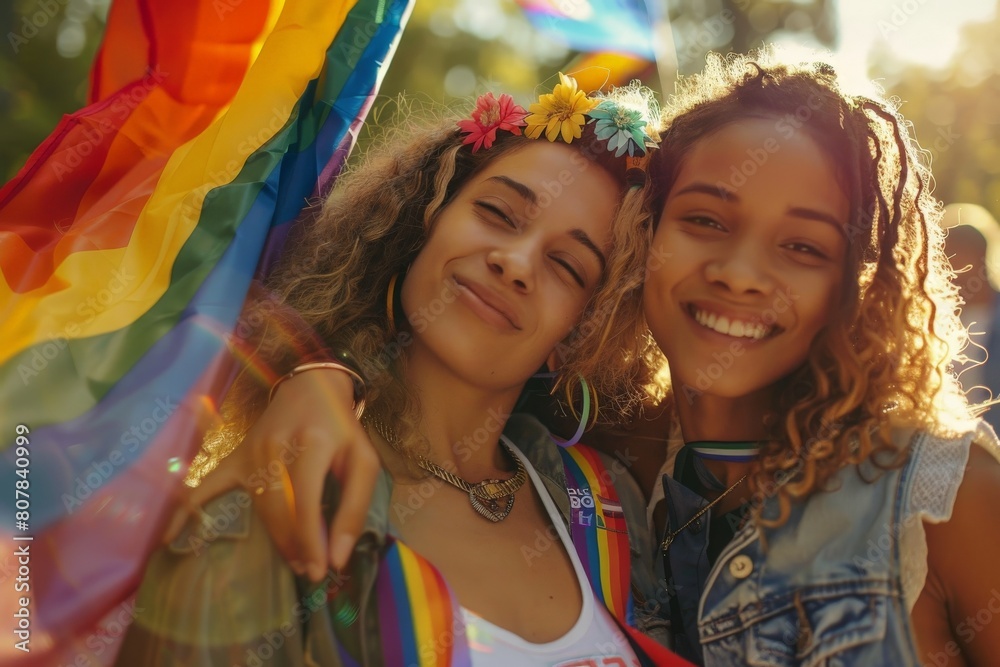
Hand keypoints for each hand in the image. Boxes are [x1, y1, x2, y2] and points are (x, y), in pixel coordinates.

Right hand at [165, 368, 379, 580]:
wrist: (312, 389)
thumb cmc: (341, 428)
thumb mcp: (364, 460)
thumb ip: (355, 507)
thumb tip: (338, 556)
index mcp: (311, 444)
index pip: (304, 503)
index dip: (311, 542)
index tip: (320, 569)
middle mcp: (275, 448)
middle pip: (278, 511)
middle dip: (294, 546)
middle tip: (309, 570)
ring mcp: (249, 452)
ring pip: (256, 507)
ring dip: (274, 539)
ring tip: (293, 560)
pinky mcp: (234, 457)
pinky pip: (205, 486)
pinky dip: (186, 512)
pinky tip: (170, 539)